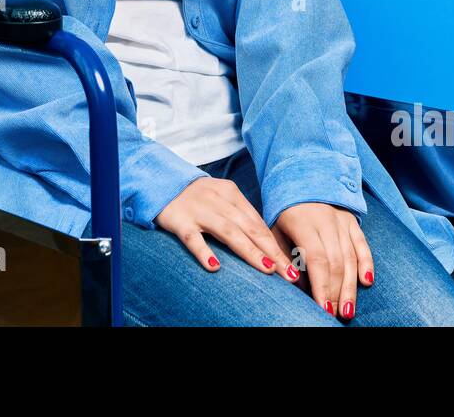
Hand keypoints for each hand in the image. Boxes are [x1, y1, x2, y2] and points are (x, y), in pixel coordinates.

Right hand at [154, 177, 300, 281]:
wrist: (161, 181)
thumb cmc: (197, 197)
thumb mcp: (222, 200)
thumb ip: (241, 217)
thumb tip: (266, 243)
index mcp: (232, 194)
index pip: (259, 224)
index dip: (277, 245)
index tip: (292, 265)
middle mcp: (219, 201)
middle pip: (250, 228)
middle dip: (273, 252)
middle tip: (289, 273)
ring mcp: (199, 211)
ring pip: (228, 232)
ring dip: (250, 251)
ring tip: (267, 269)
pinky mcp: (179, 221)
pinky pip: (192, 238)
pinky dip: (203, 251)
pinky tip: (214, 266)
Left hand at [271, 202, 374, 319]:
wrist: (301, 179)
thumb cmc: (283, 212)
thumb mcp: (275, 230)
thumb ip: (284, 256)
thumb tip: (294, 285)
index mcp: (303, 223)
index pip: (317, 259)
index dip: (321, 286)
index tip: (322, 309)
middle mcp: (326, 221)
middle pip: (336, 262)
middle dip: (335, 292)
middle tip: (335, 315)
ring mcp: (341, 220)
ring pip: (350, 257)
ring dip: (350, 286)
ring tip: (348, 309)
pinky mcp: (352, 221)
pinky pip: (362, 244)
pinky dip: (367, 263)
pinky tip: (367, 282)